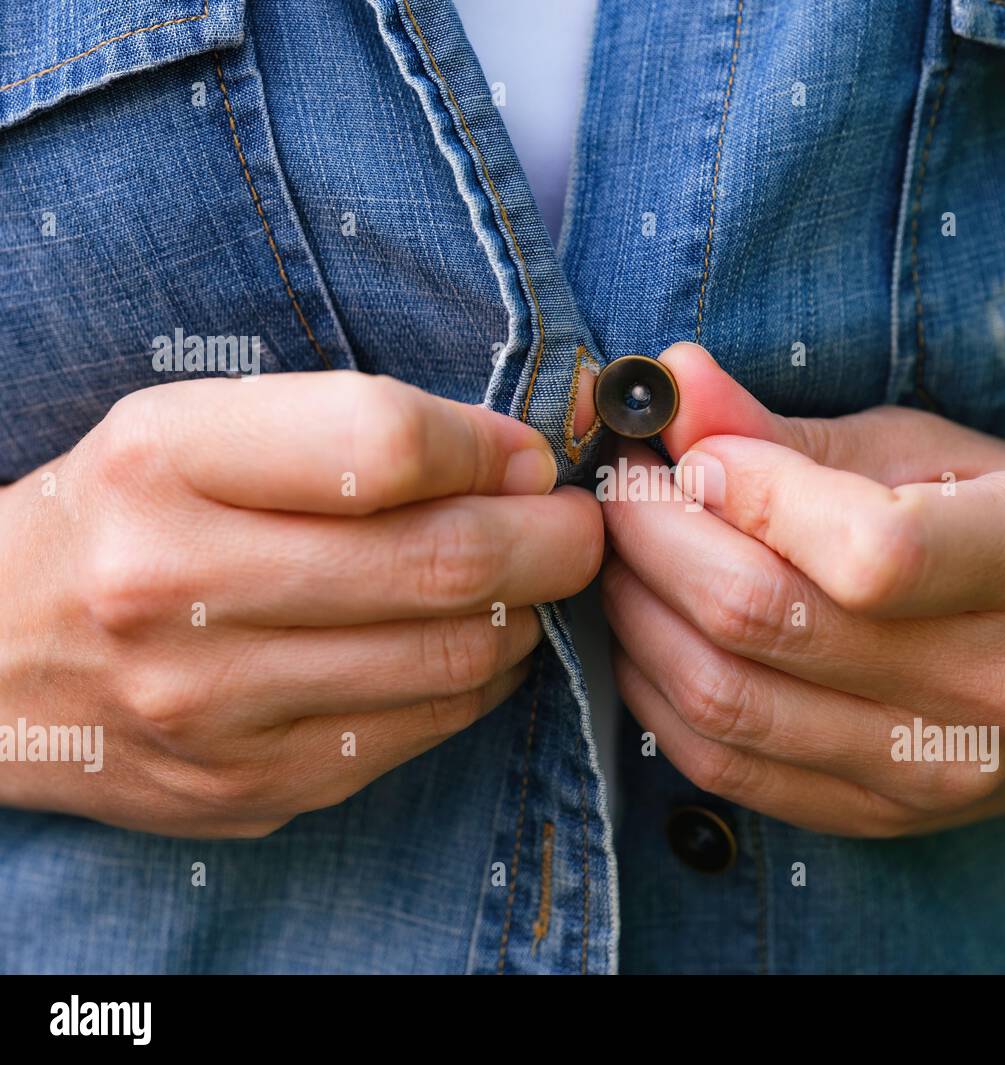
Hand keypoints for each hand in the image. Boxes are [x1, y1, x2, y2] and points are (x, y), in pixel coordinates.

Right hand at [0, 372, 601, 836]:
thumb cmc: (121, 519)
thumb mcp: (197, 428)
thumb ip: (350, 427)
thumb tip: (518, 464)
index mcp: (162, 463)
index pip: (383, 446)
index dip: (490, 449)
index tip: (528, 458)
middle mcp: (176, 591)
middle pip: (442, 565)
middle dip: (553, 543)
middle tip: (579, 529)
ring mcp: (214, 710)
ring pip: (453, 660)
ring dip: (525, 618)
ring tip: (522, 586)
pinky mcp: (251, 788)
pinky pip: (422, 733)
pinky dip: (474, 684)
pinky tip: (463, 648)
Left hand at [601, 344, 1004, 836]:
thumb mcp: (933, 452)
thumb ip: (796, 432)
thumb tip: (672, 383)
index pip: (867, 549)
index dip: (748, 490)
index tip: (692, 450)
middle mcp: (995, 688)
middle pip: (765, 621)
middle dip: (655, 537)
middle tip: (622, 488)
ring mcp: (933, 772)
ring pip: (724, 700)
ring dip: (637, 612)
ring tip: (625, 553)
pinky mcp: (876, 817)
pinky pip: (723, 764)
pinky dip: (656, 690)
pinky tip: (648, 629)